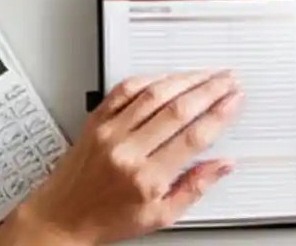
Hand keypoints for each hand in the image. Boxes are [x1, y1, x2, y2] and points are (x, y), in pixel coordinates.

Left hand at [0, 71, 243, 245]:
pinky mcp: (95, 121)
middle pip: (178, 110)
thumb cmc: (107, 220)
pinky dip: (150, 78)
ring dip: (186, 79)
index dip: (219, 114)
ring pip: (154, 94)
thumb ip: (195, 188)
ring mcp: (109, 133)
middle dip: (210, 90)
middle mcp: (127, 152)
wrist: (60, 218)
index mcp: (146, 179)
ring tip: (207, 74)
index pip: (193, 137)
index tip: (235, 101)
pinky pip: (125, 90)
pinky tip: (168, 76)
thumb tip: (224, 165)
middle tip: (228, 80)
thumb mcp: (160, 217)